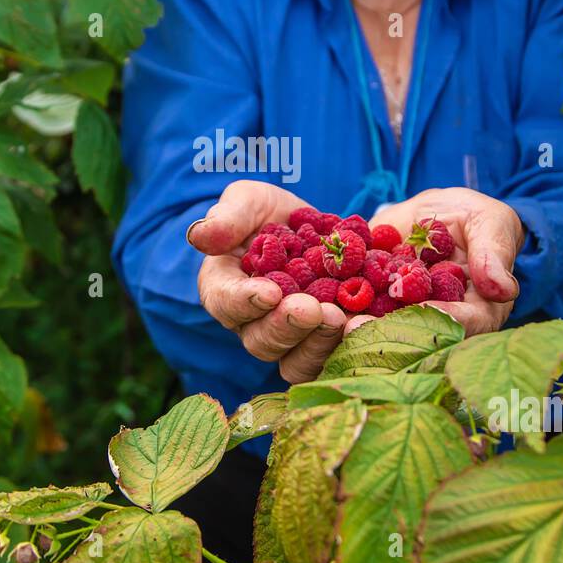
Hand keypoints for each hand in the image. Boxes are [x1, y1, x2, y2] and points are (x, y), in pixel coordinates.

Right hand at [188, 180, 347, 383]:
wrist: (310, 228)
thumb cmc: (266, 213)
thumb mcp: (246, 201)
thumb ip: (227, 218)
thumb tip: (199, 236)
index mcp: (223, 289)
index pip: (225, 303)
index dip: (245, 302)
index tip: (269, 292)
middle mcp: (252, 323)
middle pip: (261, 341)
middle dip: (287, 326)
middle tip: (311, 308)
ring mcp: (289, 338)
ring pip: (295, 361)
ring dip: (316, 343)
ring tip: (338, 318)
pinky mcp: (321, 341)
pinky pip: (330, 356)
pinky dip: (347, 345)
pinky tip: (363, 325)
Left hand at [345, 188, 525, 337]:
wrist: (434, 213)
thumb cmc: (474, 219)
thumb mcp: (489, 223)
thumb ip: (493, 252)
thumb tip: (503, 288)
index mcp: (474, 312)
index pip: (459, 324)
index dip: (437, 319)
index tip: (414, 311)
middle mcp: (434, 324)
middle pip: (413, 339)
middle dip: (384, 333)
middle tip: (353, 326)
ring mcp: (399, 319)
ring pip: (377, 334)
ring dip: (351, 329)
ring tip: (330, 318)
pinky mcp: (369, 306)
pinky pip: (351, 312)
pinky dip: (331, 309)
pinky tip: (312, 303)